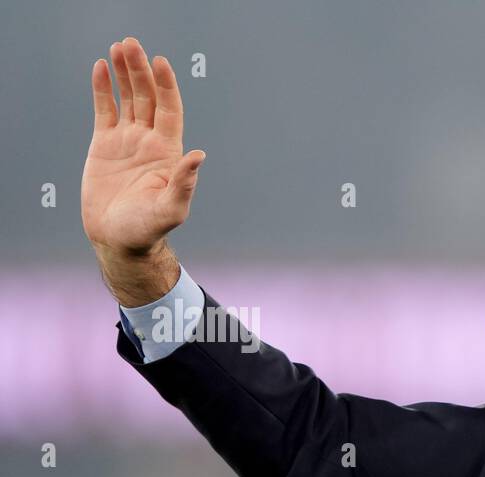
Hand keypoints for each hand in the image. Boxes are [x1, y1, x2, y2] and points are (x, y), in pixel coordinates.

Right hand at [82, 37, 204, 302]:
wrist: (119, 240)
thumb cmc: (149, 229)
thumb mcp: (171, 208)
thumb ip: (184, 183)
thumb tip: (199, 154)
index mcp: (168, 152)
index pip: (169, 110)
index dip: (166, 87)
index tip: (161, 62)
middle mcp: (150, 141)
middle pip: (148, 98)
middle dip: (141, 72)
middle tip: (131, 44)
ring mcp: (127, 141)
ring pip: (128, 99)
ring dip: (125, 74)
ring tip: (119, 48)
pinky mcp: (105, 144)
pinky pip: (105, 109)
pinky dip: (104, 89)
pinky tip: (102, 67)